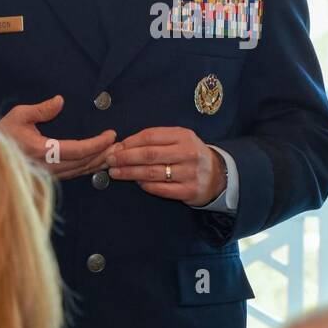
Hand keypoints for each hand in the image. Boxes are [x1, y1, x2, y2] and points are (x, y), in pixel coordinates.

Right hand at [0, 95, 115, 179]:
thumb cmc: (1, 135)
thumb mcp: (18, 116)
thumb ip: (41, 109)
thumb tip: (59, 100)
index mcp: (43, 151)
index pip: (79, 150)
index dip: (98, 144)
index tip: (111, 135)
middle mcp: (49, 167)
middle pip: (85, 163)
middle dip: (105, 154)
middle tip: (121, 145)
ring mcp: (49, 175)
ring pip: (81, 171)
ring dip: (99, 162)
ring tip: (114, 152)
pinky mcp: (49, 177)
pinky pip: (74, 174)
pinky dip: (89, 167)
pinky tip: (98, 162)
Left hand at [107, 127, 225, 206]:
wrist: (217, 175)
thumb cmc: (190, 155)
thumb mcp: (179, 140)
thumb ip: (155, 140)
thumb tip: (123, 146)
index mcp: (183, 136)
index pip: (151, 136)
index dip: (130, 142)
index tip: (115, 147)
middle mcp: (188, 153)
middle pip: (150, 154)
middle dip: (125, 158)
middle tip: (110, 161)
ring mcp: (190, 173)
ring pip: (153, 173)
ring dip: (130, 173)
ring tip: (116, 173)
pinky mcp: (189, 191)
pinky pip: (161, 189)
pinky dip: (146, 186)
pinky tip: (136, 183)